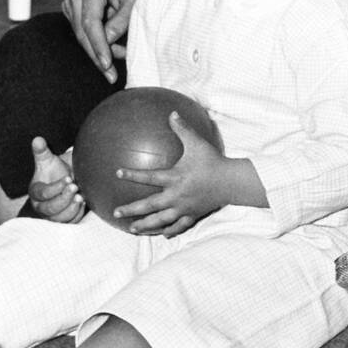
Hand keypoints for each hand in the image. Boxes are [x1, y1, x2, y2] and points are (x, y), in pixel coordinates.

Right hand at [27, 136, 84, 222]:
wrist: (64, 180)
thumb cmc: (54, 171)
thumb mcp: (47, 160)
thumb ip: (42, 152)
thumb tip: (37, 139)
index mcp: (35, 192)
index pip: (41, 194)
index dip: (55, 188)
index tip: (68, 178)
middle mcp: (41, 207)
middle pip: (49, 209)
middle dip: (63, 199)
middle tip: (76, 188)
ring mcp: (51, 215)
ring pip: (59, 219)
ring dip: (71, 209)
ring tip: (81, 197)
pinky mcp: (62, 221)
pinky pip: (69, 223)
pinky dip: (76, 215)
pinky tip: (83, 204)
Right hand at [62, 0, 150, 82]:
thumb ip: (123, 19)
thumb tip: (109, 41)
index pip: (91, 22)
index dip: (98, 45)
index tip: (107, 64)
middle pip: (83, 31)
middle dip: (98, 54)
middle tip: (111, 76)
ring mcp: (71, 0)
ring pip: (81, 35)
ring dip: (99, 50)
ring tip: (121, 58)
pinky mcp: (72, 9)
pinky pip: (83, 32)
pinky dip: (97, 43)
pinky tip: (113, 49)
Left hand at [113, 113, 228, 236]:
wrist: (231, 181)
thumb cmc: (213, 161)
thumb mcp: (197, 143)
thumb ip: (183, 129)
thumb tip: (172, 113)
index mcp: (175, 178)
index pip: (149, 177)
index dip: (132, 174)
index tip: (118, 173)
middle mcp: (176, 196)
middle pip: (149, 206)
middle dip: (131, 210)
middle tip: (116, 213)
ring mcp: (184, 208)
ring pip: (160, 221)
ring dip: (145, 225)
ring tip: (133, 229)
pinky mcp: (193, 215)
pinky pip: (178, 226)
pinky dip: (169, 231)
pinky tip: (162, 234)